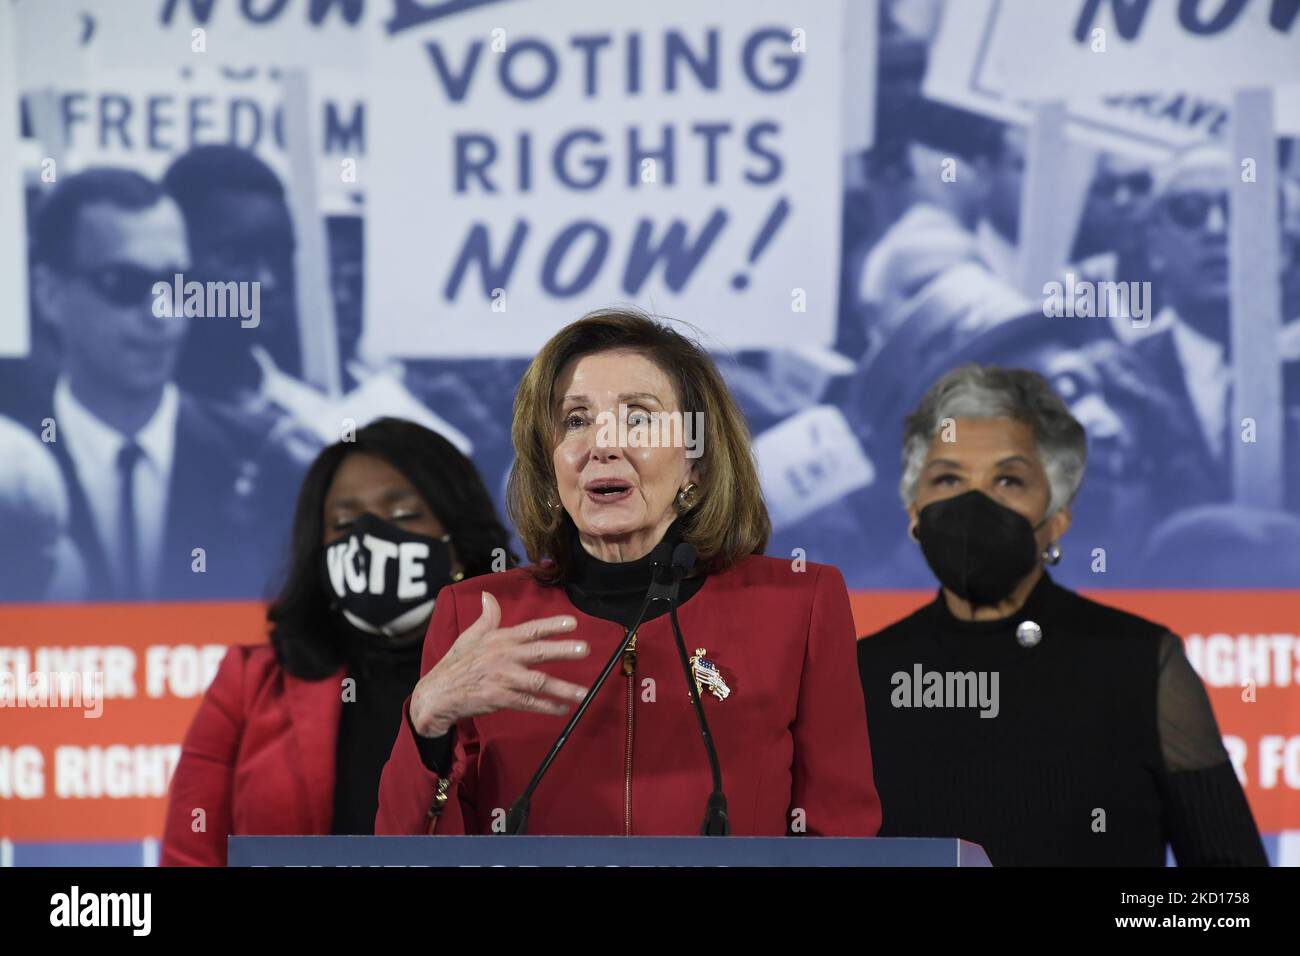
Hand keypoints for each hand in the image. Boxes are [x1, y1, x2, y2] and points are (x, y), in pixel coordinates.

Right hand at [409, 591, 589, 737]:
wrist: (436, 695)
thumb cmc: (455, 665)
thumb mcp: (469, 637)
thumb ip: (486, 618)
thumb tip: (488, 596)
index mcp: (499, 640)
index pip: (531, 629)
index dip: (552, 624)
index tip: (573, 622)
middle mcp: (503, 656)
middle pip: (539, 652)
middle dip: (564, 650)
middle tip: (585, 649)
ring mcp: (502, 678)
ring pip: (538, 682)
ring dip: (563, 688)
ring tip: (584, 692)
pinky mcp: (499, 699)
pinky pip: (528, 704)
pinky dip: (546, 707)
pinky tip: (562, 709)